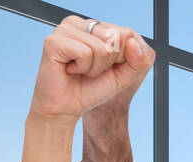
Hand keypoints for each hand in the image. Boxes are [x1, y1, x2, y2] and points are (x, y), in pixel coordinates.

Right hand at [28, 16, 153, 123]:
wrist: (68, 106)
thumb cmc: (93, 88)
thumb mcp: (124, 76)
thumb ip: (138, 60)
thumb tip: (133, 41)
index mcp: (96, 27)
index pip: (127, 34)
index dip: (123, 58)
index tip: (106, 67)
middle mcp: (80, 23)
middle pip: (116, 39)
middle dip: (109, 63)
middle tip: (91, 70)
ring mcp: (65, 29)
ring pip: (102, 48)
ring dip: (96, 68)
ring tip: (81, 70)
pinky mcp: (53, 41)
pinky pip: (85, 53)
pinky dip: (83, 68)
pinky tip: (71, 69)